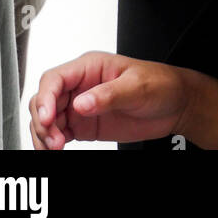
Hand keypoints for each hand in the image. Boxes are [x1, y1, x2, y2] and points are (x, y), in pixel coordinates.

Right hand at [29, 52, 189, 148]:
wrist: (174, 104)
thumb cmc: (160, 84)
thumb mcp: (137, 87)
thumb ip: (108, 95)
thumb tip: (81, 103)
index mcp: (90, 67)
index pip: (55, 79)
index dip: (45, 98)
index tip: (47, 118)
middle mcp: (81, 85)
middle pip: (45, 100)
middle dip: (42, 121)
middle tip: (54, 141)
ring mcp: (81, 106)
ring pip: (48, 119)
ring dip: (44, 135)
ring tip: (55, 149)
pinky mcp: (84, 125)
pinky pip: (59, 133)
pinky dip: (52, 143)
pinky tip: (55, 151)